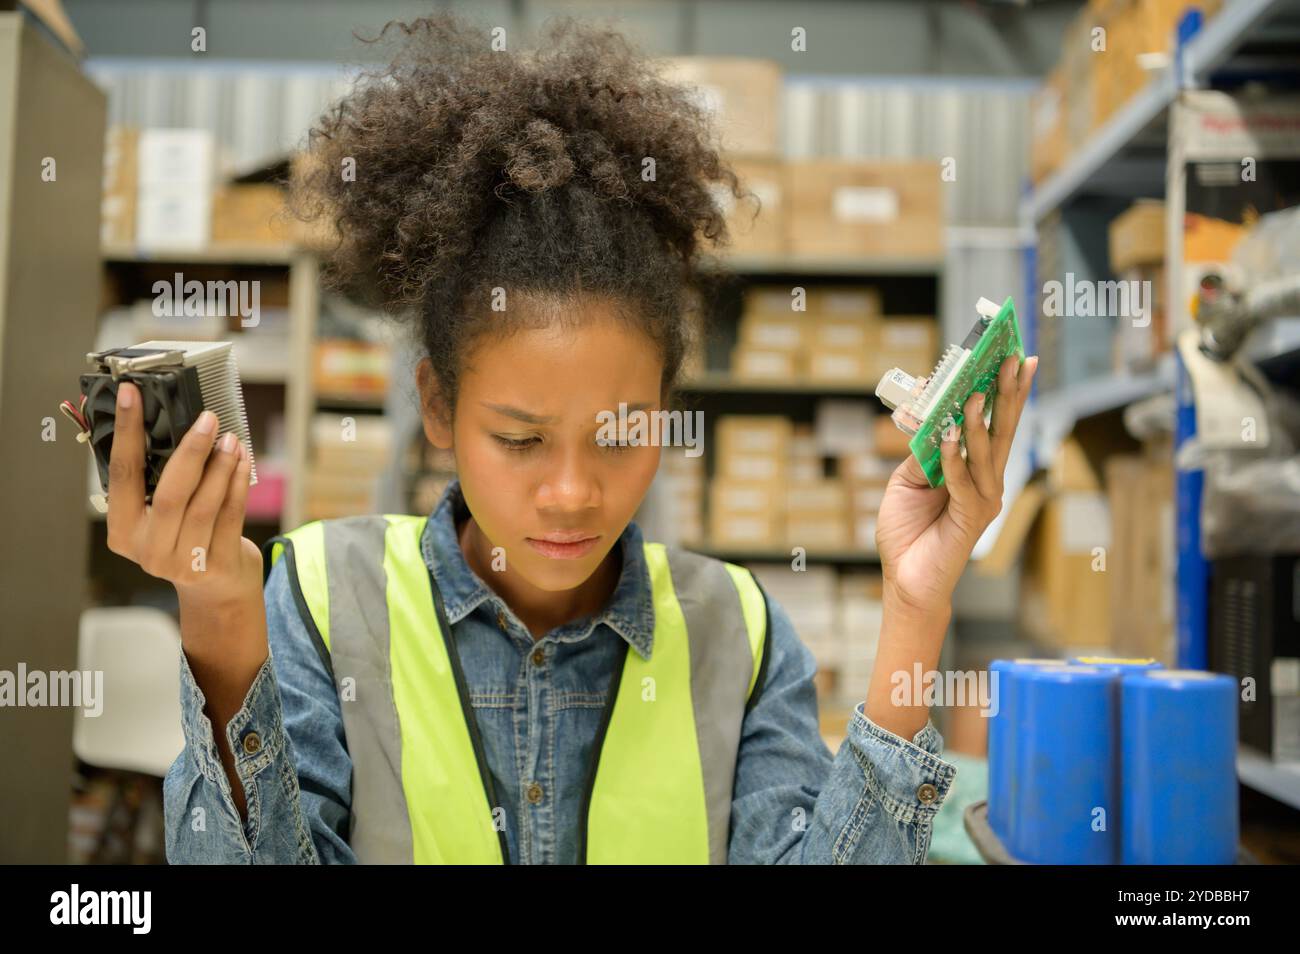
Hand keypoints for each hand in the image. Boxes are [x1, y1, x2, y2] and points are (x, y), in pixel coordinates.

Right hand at [105, 381, 263, 619]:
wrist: (216, 590)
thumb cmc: (186, 540)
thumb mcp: (160, 515)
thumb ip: (157, 480)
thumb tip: (168, 420)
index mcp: (123, 530)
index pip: (122, 474)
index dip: (126, 431)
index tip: (131, 395)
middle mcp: (148, 549)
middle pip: (169, 493)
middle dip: (190, 451)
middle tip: (206, 419)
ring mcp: (182, 562)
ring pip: (203, 505)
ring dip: (220, 466)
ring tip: (230, 438)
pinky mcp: (216, 565)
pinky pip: (229, 515)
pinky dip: (236, 484)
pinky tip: (242, 460)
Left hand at [875, 354, 1037, 617]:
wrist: (905, 580)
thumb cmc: (907, 531)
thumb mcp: (908, 480)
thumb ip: (921, 450)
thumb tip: (926, 414)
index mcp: (976, 469)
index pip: (995, 423)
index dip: (1006, 392)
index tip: (1016, 357)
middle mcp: (988, 481)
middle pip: (1002, 431)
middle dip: (1008, 394)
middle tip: (1014, 360)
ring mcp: (984, 500)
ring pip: (986, 454)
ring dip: (979, 423)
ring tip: (973, 395)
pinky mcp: (971, 519)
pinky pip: (964, 483)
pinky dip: (955, 459)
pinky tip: (948, 437)